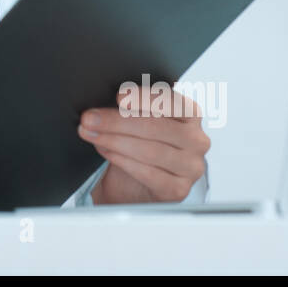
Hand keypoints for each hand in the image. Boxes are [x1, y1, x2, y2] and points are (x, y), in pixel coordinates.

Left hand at [76, 83, 209, 204]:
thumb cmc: (140, 143)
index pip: (172, 101)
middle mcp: (197, 140)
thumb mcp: (139, 120)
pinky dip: (121, 161)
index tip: (118, 97)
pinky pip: (147, 173)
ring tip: (92, 134)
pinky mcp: (179, 190)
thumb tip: (104, 103)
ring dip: (114, 141)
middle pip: (155, 127)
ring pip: (150, 151)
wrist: (138, 183)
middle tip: (90, 118)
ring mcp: (191, 167)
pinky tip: (105, 151)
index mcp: (191, 114)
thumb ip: (132, 107)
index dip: (144, 98)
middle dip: (117, 121)